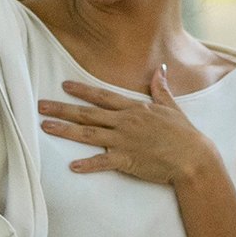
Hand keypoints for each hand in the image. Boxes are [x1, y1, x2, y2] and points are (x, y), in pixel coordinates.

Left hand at [38, 71, 218, 185]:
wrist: (194, 157)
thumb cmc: (185, 134)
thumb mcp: (173, 108)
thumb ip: (161, 89)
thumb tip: (160, 70)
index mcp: (136, 109)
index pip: (104, 97)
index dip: (83, 90)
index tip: (64, 85)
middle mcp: (126, 122)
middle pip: (89, 114)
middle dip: (63, 108)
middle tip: (41, 105)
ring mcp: (125, 141)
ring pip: (88, 134)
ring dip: (65, 130)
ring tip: (45, 126)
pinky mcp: (127, 160)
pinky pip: (102, 162)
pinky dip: (87, 164)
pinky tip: (72, 166)